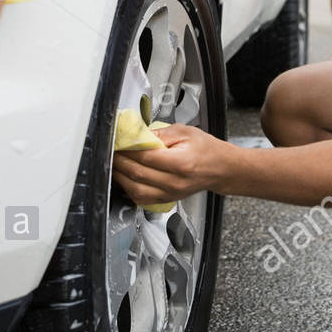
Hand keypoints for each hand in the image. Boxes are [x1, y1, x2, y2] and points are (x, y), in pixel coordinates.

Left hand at [111, 124, 234, 203]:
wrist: (220, 169)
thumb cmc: (205, 149)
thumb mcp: (185, 132)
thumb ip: (159, 132)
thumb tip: (137, 134)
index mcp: (181, 163)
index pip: (146, 157)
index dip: (128, 149)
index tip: (118, 142)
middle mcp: (175, 182)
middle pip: (138, 174)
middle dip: (120, 162)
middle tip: (111, 151)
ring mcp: (170, 194)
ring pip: (136, 190)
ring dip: (120, 177)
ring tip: (114, 164)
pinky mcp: (167, 199)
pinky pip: (141, 199)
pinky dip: (128, 189)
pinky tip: (123, 178)